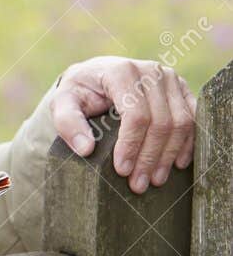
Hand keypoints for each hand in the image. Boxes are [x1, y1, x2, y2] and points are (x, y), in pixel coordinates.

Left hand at [50, 56, 196, 192]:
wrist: (95, 77)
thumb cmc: (78, 93)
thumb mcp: (62, 105)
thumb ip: (68, 123)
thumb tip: (86, 149)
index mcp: (121, 72)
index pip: (135, 114)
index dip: (132, 145)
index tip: (122, 170)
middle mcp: (151, 71)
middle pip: (161, 121)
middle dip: (150, 157)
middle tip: (138, 184)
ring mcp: (169, 78)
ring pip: (181, 121)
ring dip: (169, 155)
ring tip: (155, 180)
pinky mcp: (181, 88)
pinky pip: (193, 118)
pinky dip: (187, 142)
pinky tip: (177, 163)